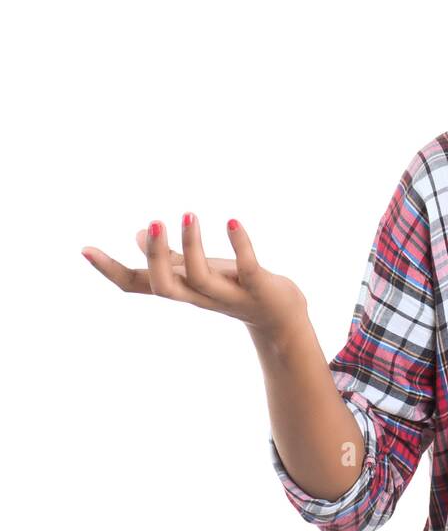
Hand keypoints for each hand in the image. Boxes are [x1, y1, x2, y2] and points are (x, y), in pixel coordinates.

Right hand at [82, 214, 307, 332]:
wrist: (280, 316)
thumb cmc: (234, 288)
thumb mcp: (197, 271)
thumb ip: (169, 257)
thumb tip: (137, 235)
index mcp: (180, 289)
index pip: (137, 286)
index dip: (110, 270)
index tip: (84, 249)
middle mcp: (199, 296)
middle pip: (165, 287)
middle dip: (155, 256)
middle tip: (153, 221)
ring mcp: (229, 295)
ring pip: (201, 278)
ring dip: (194, 245)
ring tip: (190, 214)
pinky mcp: (258, 288)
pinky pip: (248, 268)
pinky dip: (240, 245)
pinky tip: (232, 221)